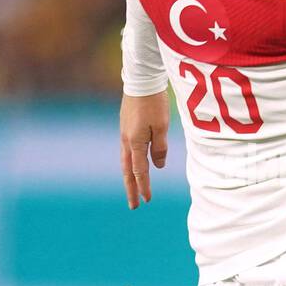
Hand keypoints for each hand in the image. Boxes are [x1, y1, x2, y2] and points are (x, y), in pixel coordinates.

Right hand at [120, 92, 168, 207]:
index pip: (140, 171)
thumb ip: (159, 148)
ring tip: (133, 189)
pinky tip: (135, 165)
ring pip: (125, 161)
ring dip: (130, 177)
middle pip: (128, 170)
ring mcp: (124, 133)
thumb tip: (158, 166)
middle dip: (131, 189)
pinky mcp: (126, 126)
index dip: (144, 187)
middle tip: (134, 205)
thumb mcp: (161, 126)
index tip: (147, 200)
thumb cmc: (153, 103)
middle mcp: (126, 140)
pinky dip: (130, 163)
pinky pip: (127, 151)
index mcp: (134, 143)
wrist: (140, 80)